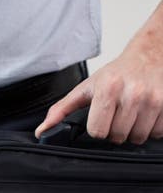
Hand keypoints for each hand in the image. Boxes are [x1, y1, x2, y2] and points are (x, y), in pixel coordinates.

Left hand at [36, 3, 162, 143]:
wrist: (149, 55)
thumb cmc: (117, 73)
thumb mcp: (86, 88)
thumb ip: (61, 110)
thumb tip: (41, 131)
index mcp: (108, 88)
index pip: (98, 132)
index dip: (98, 128)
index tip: (102, 117)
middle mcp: (132, 93)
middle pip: (117, 137)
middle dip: (115, 130)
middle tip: (118, 113)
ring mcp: (152, 99)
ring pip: (138, 138)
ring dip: (133, 131)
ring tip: (132, 113)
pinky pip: (157, 134)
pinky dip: (151, 128)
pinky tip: (145, 114)